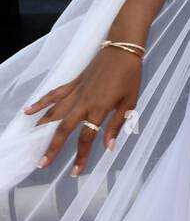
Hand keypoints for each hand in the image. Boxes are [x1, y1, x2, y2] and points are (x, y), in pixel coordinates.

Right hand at [22, 46, 142, 174]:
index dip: (81, 156)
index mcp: (99, 108)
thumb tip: (109, 147)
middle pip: (64, 128)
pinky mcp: (73, 83)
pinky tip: (28, 111)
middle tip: (43, 164)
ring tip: (32, 142)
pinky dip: (41, 103)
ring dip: (42, 128)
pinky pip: (54, 94)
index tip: (76, 171)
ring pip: (55, 112)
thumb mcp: (130, 102)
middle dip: (53, 148)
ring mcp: (76, 91)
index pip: (87, 137)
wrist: (123, 48)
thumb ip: (118, 124)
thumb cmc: (130, 76)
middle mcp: (84, 102)